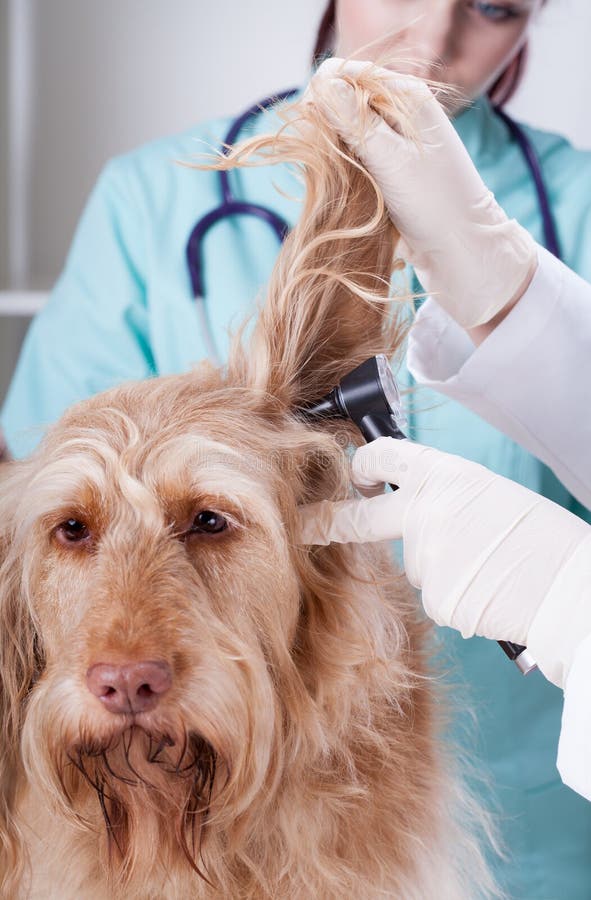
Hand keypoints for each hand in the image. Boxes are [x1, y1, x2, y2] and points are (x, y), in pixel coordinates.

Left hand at [298, 438, 590, 687]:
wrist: (572, 590)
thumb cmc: (543, 539)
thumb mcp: (493, 495)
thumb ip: (447, 497)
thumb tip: (414, 510)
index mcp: (446, 476)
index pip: (383, 456)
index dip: (364, 463)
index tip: (355, 473)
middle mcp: (426, 514)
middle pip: (358, 519)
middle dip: (325, 522)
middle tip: (304, 524)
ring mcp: (427, 560)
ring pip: (416, 566)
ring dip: (443, 568)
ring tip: (490, 567)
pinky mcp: (437, 601)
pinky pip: (436, 596)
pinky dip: (458, 596)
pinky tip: (490, 590)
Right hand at [308, 58, 536, 329]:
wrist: (464, 251)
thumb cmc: (436, 207)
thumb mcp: (392, 162)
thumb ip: (357, 123)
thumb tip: (322, 82)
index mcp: (407, 96)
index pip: (344, 74)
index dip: (322, 97)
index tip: (317, 132)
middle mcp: (401, 112)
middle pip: (342, 101)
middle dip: (325, 125)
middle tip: (330, 161)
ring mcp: (395, 140)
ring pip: (344, 131)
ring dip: (332, 151)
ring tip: (339, 177)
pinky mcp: (390, 168)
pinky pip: (353, 155)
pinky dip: (343, 168)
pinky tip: (344, 187)